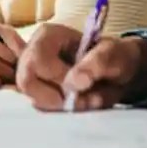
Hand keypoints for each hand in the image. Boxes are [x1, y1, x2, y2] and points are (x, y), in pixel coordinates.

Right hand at [16, 24, 146, 110]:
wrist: (119, 72)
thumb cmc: (115, 56)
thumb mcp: (113, 54)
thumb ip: (95, 64)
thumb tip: (74, 83)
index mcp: (48, 36)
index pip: (36, 61)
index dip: (57, 78)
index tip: (83, 84)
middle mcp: (33, 54)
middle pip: (26, 82)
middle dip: (56, 97)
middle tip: (82, 99)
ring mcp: (34, 75)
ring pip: (34, 99)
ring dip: (63, 107)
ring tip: (87, 101)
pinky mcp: (40, 92)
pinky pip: (43, 108)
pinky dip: (63, 112)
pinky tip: (80, 104)